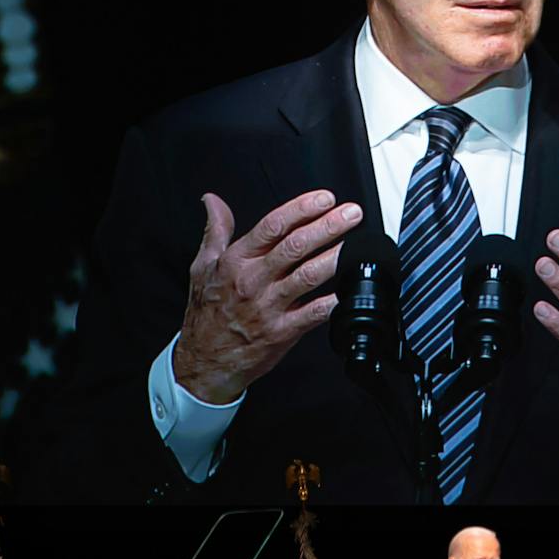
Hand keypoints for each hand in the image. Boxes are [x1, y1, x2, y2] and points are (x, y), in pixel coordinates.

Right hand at [172, 190, 362, 404]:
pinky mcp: (282, 332)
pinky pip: (313, 314)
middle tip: (352, 213)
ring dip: (335, 257)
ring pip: (307, 276)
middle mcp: (253, 281)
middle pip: (295, 247)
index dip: (301, 209)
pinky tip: (349, 291)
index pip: (272, 227)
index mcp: (236, 262)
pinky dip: (333, 302)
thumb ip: (215, 231)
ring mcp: (269, 307)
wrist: (204, 360)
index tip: (325, 198)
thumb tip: (212, 201)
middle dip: (327, 226)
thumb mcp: (202, 267)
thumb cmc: (207, 313)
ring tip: (357, 244)